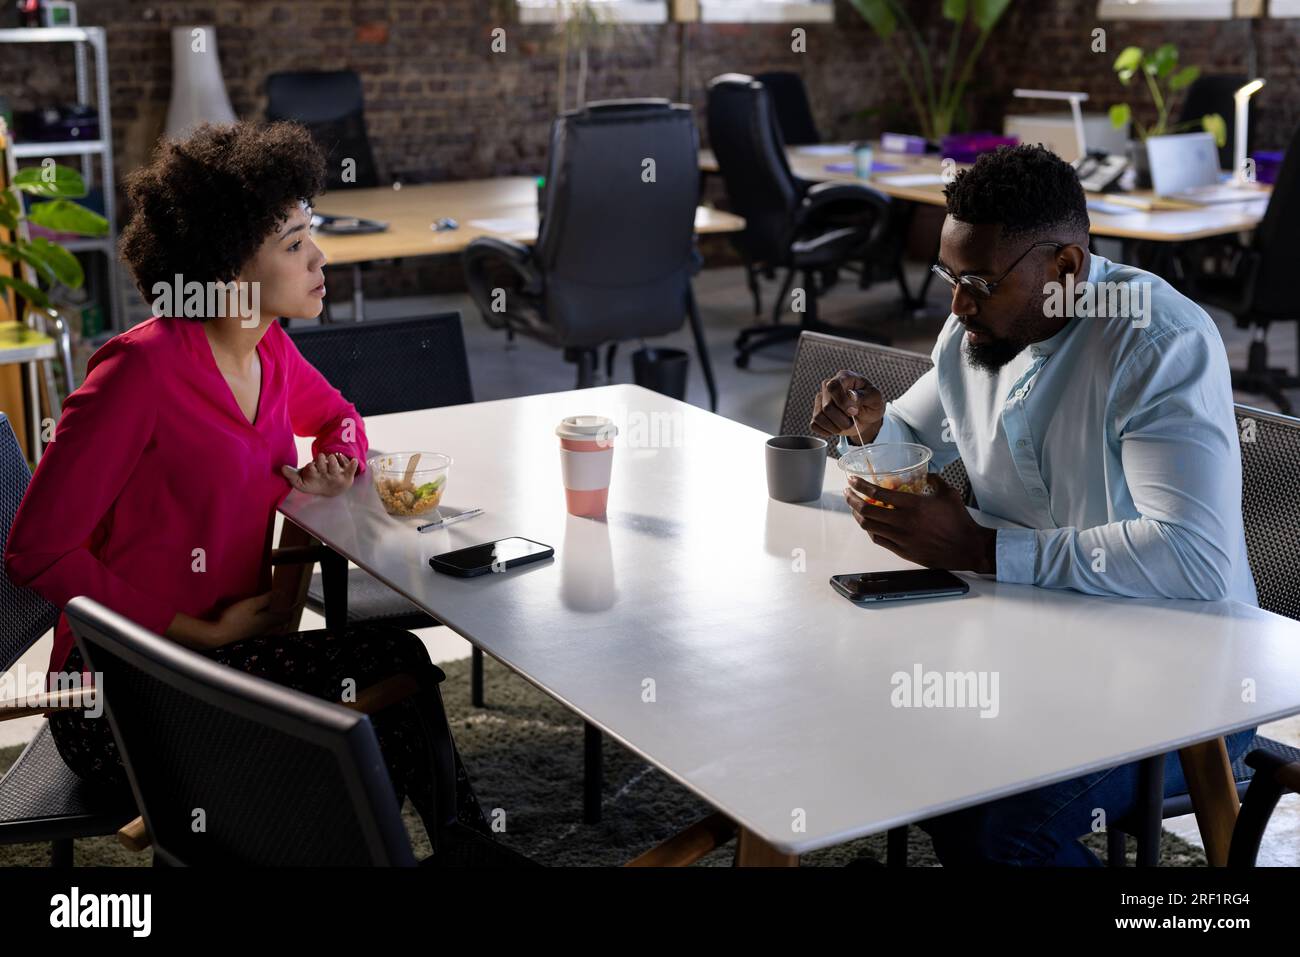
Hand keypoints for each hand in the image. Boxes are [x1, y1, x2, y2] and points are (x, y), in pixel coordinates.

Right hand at [208, 591, 293, 647]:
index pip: (285, 617)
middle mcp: (264, 630)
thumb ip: (267, 599)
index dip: (291, 610)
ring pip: (269, 629)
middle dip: (284, 618)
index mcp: (268, 621)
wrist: (216, 638)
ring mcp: (255, 635)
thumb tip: (281, 593)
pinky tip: (255, 623)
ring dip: (273, 623)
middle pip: (278, 624)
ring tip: (273, 617)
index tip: (296, 605)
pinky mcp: (245, 637)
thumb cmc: (233, 620)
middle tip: (286, 611)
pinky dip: (261, 626)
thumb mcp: (251, 604)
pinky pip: (258, 631)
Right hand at [282, 452, 358, 496]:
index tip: (311, 466)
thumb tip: (281, 468)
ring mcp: (337, 476)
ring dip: (332, 458)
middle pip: (323, 464)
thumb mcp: (300, 481)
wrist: (331, 490)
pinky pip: (351, 469)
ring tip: (330, 458)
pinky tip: (354, 460)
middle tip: (320, 458)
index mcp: (314, 479)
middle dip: (321, 459)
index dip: (311, 467)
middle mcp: (326, 478)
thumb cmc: (313, 483)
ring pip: (334, 464)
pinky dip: (352, 465)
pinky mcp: (347, 475)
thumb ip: (290, 475)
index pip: (311, 470)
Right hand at [810, 370, 885, 445]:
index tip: (853, 412)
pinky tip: (837, 427)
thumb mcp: (875, 398)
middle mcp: (829, 386)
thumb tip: (851, 396)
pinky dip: (827, 430)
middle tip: (853, 422)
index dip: (842, 402)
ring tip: (846, 425)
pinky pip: (815, 425)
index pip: (833, 386)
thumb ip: (864, 396)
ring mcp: (820, 400)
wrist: (867, 416)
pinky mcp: (817, 413)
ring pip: (819, 416)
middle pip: (827, 406)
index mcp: (844, 377)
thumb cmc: (871, 403)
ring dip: (835, 426)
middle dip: (842, 419)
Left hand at [845, 472, 996, 574]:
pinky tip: (869, 525)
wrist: (966, 547)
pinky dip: (870, 531)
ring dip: (858, 515)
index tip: (852, 480)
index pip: (877, 494)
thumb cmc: (959, 520)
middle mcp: (903, 521)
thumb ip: (935, 480)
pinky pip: (878, 540)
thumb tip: (926, 473)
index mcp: (913, 505)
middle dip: (852, 500)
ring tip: (855, 508)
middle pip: (867, 510)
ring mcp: (901, 538)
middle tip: (848, 493)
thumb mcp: (949, 493)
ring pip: (869, 526)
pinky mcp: (902, 551)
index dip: (860, 486)